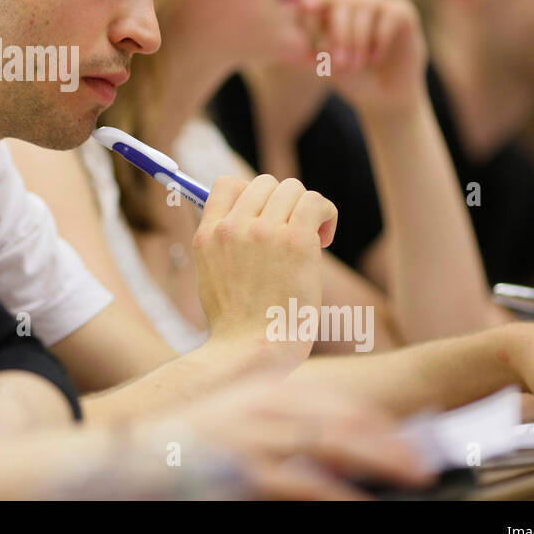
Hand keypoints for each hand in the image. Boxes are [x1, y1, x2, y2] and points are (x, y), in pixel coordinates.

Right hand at [134, 373, 434, 498]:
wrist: (132, 454)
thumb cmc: (190, 443)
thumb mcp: (235, 415)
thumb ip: (270, 409)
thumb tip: (317, 425)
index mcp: (265, 391)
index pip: (333, 401)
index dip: (377, 419)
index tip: (412, 437)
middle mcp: (263, 405)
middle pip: (341, 417)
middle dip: (390, 437)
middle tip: (430, 458)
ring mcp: (253, 435)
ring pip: (329, 441)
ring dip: (378, 457)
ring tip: (415, 474)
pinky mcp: (241, 466)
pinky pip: (299, 480)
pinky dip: (334, 491)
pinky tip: (360, 503)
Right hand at [192, 174, 335, 358]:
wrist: (253, 350)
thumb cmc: (240, 325)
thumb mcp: (213, 276)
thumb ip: (224, 243)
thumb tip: (249, 217)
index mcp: (208, 235)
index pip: (227, 184)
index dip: (252, 195)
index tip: (266, 218)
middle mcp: (232, 227)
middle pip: (265, 183)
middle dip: (283, 204)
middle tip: (293, 235)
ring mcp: (262, 231)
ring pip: (293, 189)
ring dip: (306, 209)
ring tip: (311, 240)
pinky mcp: (295, 240)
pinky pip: (316, 202)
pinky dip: (326, 214)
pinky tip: (323, 240)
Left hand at [296, 0, 426, 114]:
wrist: (384, 93)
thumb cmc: (351, 75)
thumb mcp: (328, 65)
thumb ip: (315, 52)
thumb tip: (309, 45)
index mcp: (330, 8)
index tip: (307, 7)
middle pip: (342, 2)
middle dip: (340, 34)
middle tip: (343, 63)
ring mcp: (379, 1)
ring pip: (365, 6)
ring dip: (359, 39)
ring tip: (358, 64)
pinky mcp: (401, 10)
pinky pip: (389, 16)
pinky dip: (380, 40)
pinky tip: (376, 59)